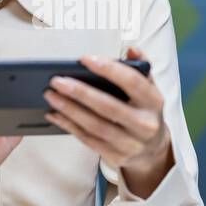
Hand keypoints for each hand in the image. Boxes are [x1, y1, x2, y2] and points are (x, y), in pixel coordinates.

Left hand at [42, 47, 173, 195]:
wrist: (152, 150)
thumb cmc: (145, 112)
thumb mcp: (149, 89)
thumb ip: (141, 67)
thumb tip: (132, 49)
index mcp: (154, 102)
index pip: (133, 82)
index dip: (109, 69)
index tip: (85, 59)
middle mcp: (144, 124)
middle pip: (108, 107)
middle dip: (80, 92)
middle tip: (58, 81)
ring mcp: (130, 143)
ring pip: (95, 125)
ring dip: (69, 110)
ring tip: (51, 95)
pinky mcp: (115, 156)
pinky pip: (88, 139)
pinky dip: (69, 125)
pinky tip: (56, 114)